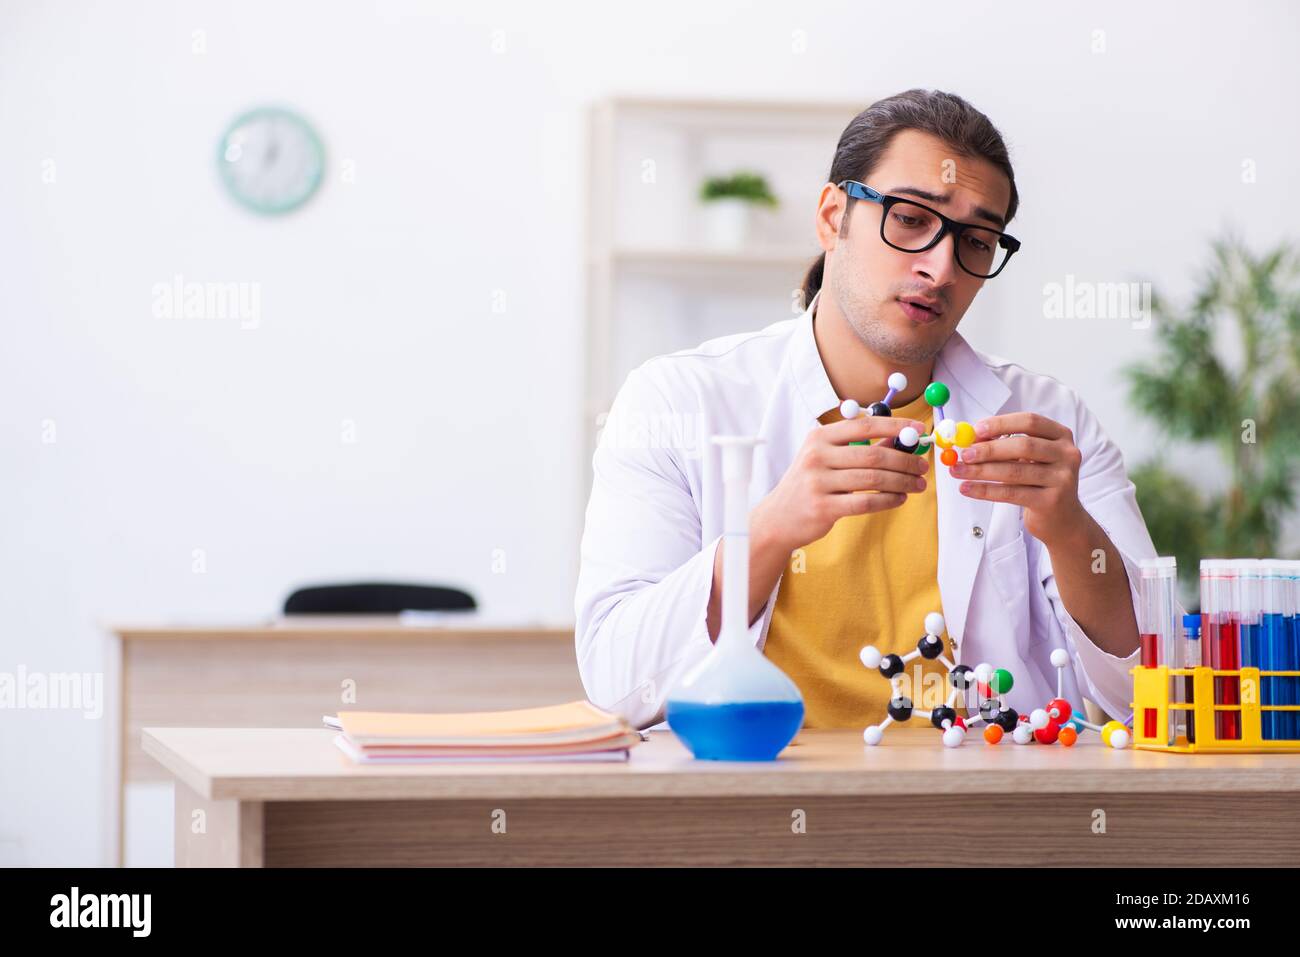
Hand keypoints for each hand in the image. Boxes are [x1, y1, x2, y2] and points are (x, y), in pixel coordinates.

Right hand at [752, 412, 930, 553]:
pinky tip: (900, 499)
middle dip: (905, 460)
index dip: (895, 426)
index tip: (918, 430)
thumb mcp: (827, 460)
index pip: (863, 426)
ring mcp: (818, 482)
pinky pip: (865, 503)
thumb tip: (900, 440)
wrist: (778, 518)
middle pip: (872, 454)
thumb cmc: (810, 485)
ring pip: (873, 479)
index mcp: (819, 438)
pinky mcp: (823, 507)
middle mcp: (816, 456)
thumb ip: (860, 449)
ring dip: (902, 481)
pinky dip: (888, 500)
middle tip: (923, 466)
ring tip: (918, 484)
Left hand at [950, 412, 1087, 545]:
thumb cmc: (1039, 482)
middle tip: (964, 454)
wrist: (1063, 519)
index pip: (1030, 422)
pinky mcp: (1051, 501)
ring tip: (957, 471)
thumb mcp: (1028, 459)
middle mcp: (1066, 454)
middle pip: (1023, 446)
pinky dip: (985, 490)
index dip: (1001, 424)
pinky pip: (1011, 493)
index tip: (975, 430)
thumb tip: (970, 438)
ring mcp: (1062, 479)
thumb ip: (1006, 444)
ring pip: (1014, 471)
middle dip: (989, 449)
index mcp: (1060, 436)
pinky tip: (967, 488)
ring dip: (981, 471)